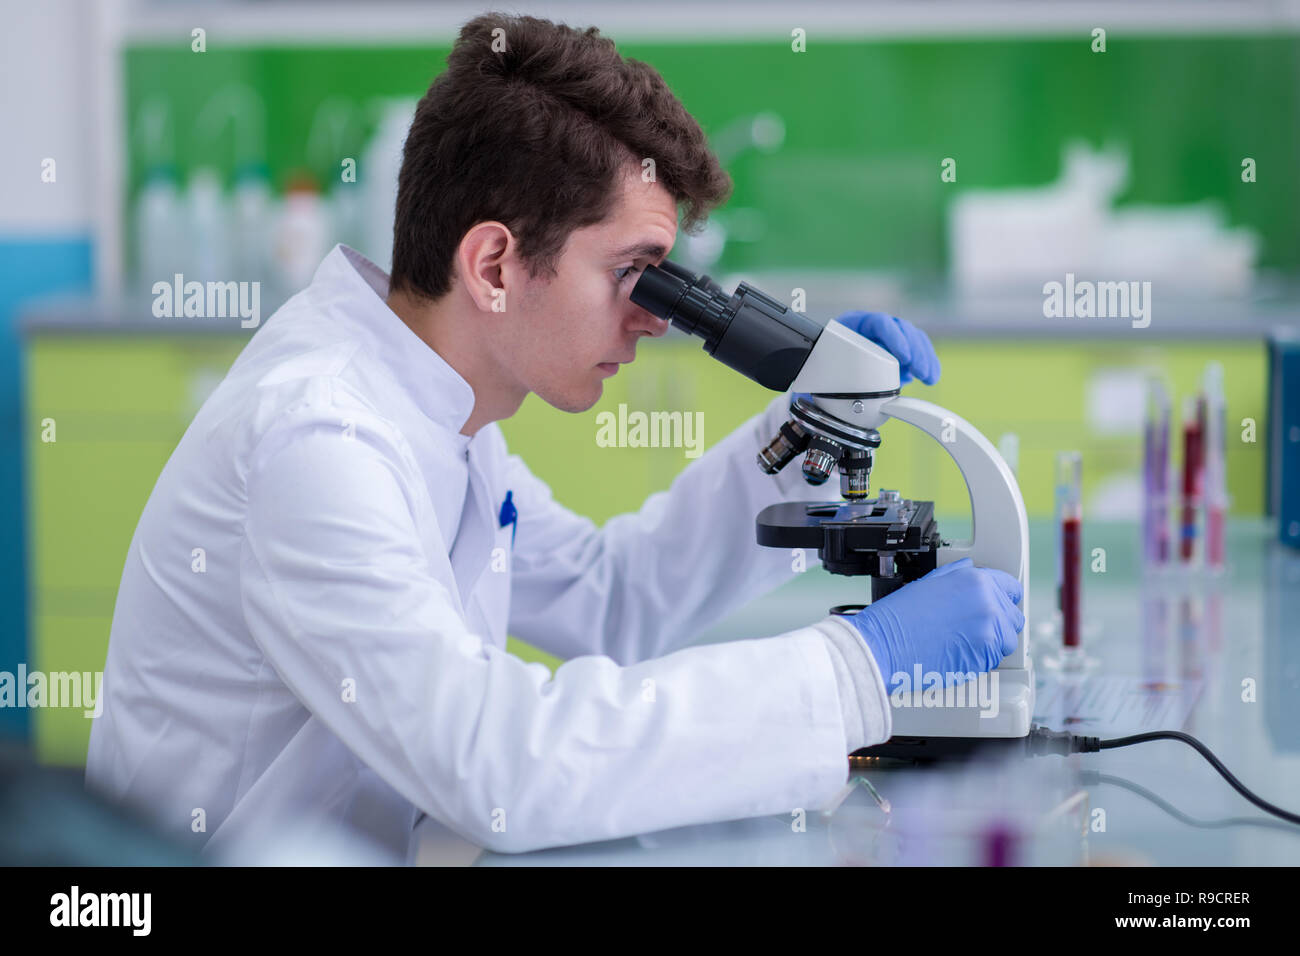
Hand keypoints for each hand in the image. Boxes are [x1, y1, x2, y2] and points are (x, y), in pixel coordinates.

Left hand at [833, 311, 939, 384]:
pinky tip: (931, 376)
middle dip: (916, 352)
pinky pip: (918, 351)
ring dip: (925, 359)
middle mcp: (875, 327)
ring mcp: (889, 336)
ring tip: (929, 378)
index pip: (880, 323)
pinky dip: (927, 364)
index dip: (894, 338)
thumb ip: (840, 373)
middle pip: (902, 329)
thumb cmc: (822, 366)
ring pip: (914, 339)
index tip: (903, 357)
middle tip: (921, 372)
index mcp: (854, 323)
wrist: (824, 366)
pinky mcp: (899, 349)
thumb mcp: (826, 366)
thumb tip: (859, 390)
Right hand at [845, 558, 1023, 686]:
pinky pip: (994, 660)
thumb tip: (970, 568)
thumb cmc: (899, 616)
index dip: (1002, 598)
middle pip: (1013, 617)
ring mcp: (989, 632)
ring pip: (1007, 641)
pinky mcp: (984, 658)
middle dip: (998, 623)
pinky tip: (958, 652)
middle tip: (973, 628)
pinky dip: (981, 659)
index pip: (1012, 588)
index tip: (995, 606)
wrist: (884, 645)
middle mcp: (988, 604)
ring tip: (963, 642)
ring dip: (992, 643)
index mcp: (976, 581)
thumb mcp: (928, 582)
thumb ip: (957, 574)